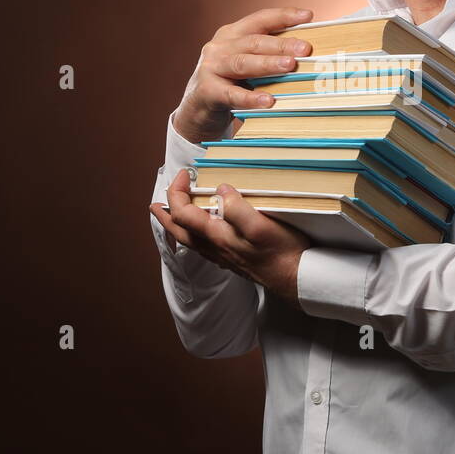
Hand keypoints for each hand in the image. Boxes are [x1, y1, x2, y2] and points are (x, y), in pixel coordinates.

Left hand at [150, 169, 312, 307]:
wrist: (297, 280)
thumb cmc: (283, 253)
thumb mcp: (261, 226)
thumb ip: (237, 208)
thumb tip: (220, 190)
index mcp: (218, 237)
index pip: (183, 213)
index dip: (178, 192)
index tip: (185, 173)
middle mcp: (215, 248)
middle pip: (179, 231)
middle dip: (165, 215)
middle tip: (156, 203)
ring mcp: (223, 256)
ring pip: (189, 241)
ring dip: (176, 226)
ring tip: (170, 216)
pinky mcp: (234, 260)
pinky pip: (202, 247)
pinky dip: (193, 236)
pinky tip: (202, 233)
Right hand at [173, 6, 315, 144]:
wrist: (197, 110)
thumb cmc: (231, 84)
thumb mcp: (246, 64)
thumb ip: (267, 55)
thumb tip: (307, 53)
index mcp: (232, 34)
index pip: (260, 20)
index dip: (283, 16)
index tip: (308, 15)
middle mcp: (220, 46)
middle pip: (254, 41)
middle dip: (282, 44)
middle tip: (305, 48)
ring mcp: (211, 67)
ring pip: (243, 63)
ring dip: (268, 63)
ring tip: (289, 65)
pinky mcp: (207, 90)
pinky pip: (232, 94)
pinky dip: (251, 97)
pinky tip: (268, 100)